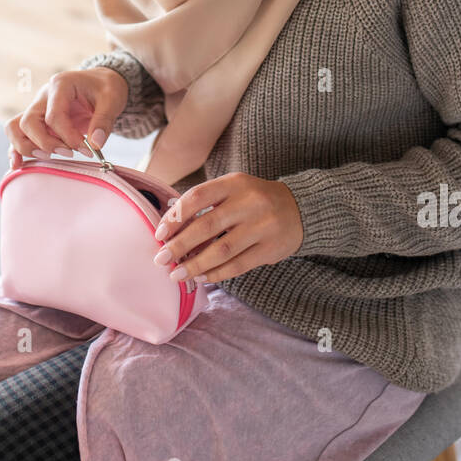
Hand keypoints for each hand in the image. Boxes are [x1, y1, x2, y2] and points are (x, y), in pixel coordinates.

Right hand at [4, 67, 128, 158]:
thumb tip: (96, 144)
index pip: (54, 116)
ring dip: (27, 147)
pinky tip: (17, 165)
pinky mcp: (37, 122)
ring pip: (16, 128)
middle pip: (28, 122)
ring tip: (47, 158)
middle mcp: (43, 96)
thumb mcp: (112, 99)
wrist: (101, 84)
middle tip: (69, 153)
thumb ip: (104, 121)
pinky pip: (18, 135)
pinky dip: (16, 150)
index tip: (86, 149)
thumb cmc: (106, 89)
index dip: (68, 137)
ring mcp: (37, 109)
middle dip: (46, 143)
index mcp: (60, 85)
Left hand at [151, 172, 303, 285]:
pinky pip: (238, 265)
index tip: (159, 234)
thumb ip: (206, 203)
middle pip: (207, 226)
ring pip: (222, 250)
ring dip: (195, 265)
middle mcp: (250, 202)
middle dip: (179, 246)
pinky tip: (201, 277)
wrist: (300, 209)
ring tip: (177, 275)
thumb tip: (169, 229)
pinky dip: (216, 273)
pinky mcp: (271, 249)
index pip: (197, 197)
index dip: (175, 217)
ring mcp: (263, 226)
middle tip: (161, 259)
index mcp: (235, 183)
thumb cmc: (254, 200)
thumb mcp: (233, 189)